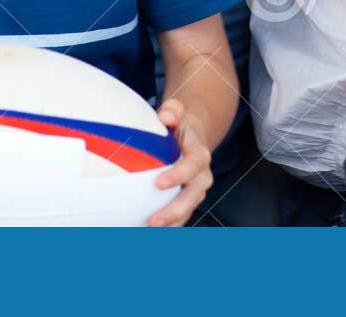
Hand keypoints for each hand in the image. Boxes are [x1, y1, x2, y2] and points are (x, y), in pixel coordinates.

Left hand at [147, 98, 211, 226]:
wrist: (192, 138)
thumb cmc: (178, 126)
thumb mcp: (177, 113)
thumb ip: (173, 111)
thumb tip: (166, 116)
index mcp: (199, 154)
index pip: (193, 165)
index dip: (179, 175)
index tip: (159, 183)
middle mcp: (201, 176)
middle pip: (193, 195)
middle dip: (176, 210)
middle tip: (153, 221)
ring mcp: (195, 191)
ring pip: (188, 210)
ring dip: (171, 224)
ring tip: (147, 233)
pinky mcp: (187, 201)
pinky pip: (180, 216)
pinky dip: (167, 226)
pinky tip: (144, 233)